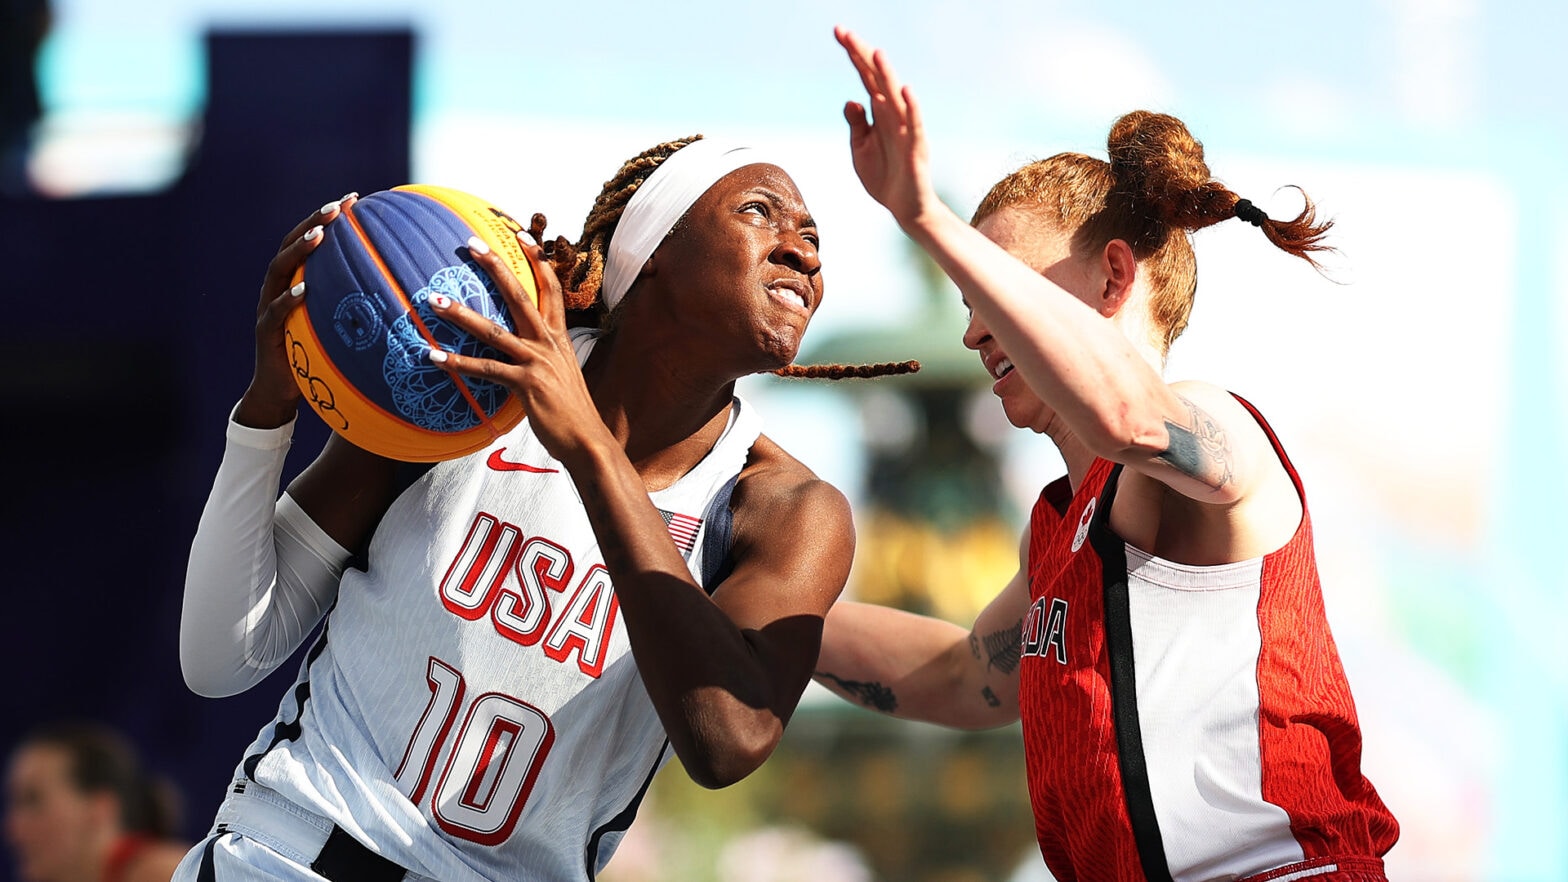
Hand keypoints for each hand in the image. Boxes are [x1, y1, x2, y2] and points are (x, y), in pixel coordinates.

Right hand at [234, 193, 357, 428]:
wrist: (281, 390)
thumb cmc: (314, 355)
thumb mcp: (339, 325)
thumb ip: (357, 304)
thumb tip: (404, 292)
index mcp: (294, 280)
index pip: (309, 240)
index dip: (327, 217)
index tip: (354, 198)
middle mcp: (277, 287)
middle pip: (290, 244)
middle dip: (313, 221)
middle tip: (337, 207)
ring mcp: (267, 307)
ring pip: (278, 270)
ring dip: (298, 250)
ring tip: (318, 236)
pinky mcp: (265, 332)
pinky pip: (275, 312)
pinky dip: (288, 299)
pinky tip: (303, 289)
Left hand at [426, 234, 611, 465]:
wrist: (588, 441)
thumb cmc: (572, 412)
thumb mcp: (563, 375)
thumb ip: (545, 358)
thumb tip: (526, 353)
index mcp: (559, 338)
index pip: (551, 288)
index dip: (537, 260)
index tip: (521, 235)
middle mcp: (549, 343)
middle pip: (521, 295)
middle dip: (497, 267)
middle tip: (472, 244)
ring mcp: (538, 362)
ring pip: (495, 330)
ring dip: (462, 314)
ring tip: (434, 301)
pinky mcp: (527, 385)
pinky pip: (486, 369)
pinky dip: (457, 363)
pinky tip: (433, 356)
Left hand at [834, 26, 939, 229]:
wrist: (904, 209)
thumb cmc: (884, 177)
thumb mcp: (861, 149)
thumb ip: (856, 125)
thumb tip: (850, 100)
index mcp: (879, 113)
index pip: (865, 76)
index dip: (853, 55)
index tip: (838, 32)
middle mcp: (893, 115)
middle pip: (876, 79)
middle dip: (861, 56)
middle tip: (844, 32)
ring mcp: (905, 130)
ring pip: (895, 97)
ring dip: (886, 75)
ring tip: (875, 53)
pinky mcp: (916, 149)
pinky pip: (914, 125)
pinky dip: (911, 107)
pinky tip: (904, 90)